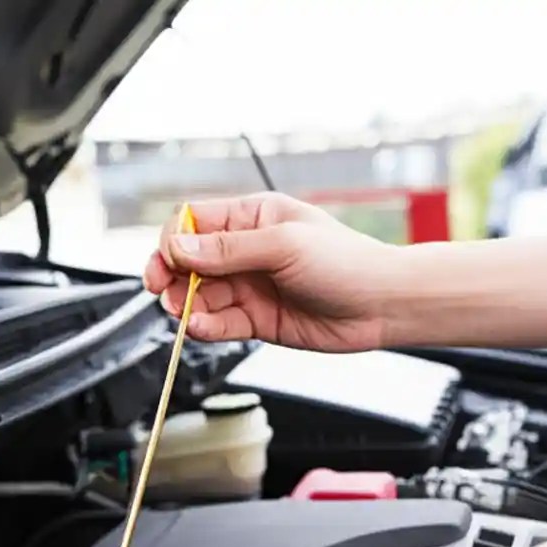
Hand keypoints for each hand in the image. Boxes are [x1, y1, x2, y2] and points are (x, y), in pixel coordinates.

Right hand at [142, 192, 400, 351]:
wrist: (383, 305)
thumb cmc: (348, 262)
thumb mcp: (284, 245)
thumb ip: (229, 249)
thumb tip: (181, 248)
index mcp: (253, 218)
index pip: (194, 222)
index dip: (174, 239)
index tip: (169, 259)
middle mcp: (246, 251)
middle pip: (189, 261)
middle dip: (172, 275)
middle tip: (163, 290)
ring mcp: (251, 286)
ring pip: (200, 295)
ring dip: (186, 305)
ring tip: (187, 314)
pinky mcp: (257, 320)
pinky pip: (220, 322)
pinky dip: (206, 327)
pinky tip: (203, 327)